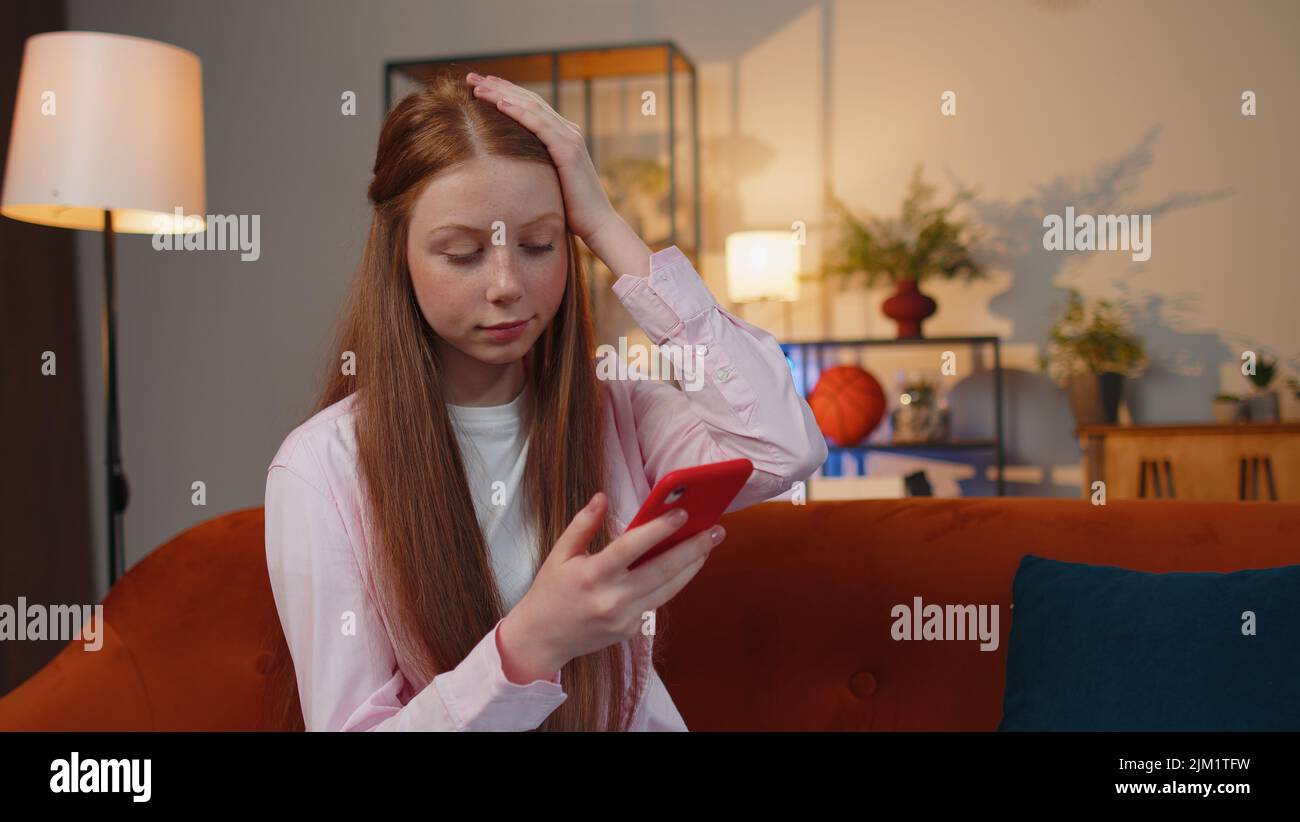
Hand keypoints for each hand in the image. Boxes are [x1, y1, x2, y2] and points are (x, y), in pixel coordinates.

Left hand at [466, 72, 616, 243]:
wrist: (598, 225)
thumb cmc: (572, 211)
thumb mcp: (548, 183)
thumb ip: (534, 170)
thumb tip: (508, 174)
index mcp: (562, 137)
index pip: (530, 107)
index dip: (505, 93)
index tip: (480, 85)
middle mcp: (567, 131)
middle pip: (528, 100)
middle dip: (498, 86)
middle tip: (471, 76)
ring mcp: (569, 138)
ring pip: (531, 107)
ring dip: (502, 94)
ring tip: (477, 85)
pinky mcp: (568, 150)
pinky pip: (539, 124)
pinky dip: (518, 112)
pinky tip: (499, 103)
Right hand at [496, 491, 725, 683]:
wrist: (543, 639)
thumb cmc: (551, 591)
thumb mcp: (559, 554)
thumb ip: (582, 524)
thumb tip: (601, 497)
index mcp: (592, 575)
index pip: (631, 547)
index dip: (658, 530)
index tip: (682, 513)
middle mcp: (612, 598)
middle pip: (661, 571)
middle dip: (692, 549)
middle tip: (715, 530)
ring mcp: (624, 618)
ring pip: (668, 589)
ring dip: (692, 566)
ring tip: (709, 545)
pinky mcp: (631, 630)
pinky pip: (657, 602)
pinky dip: (672, 583)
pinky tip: (685, 565)